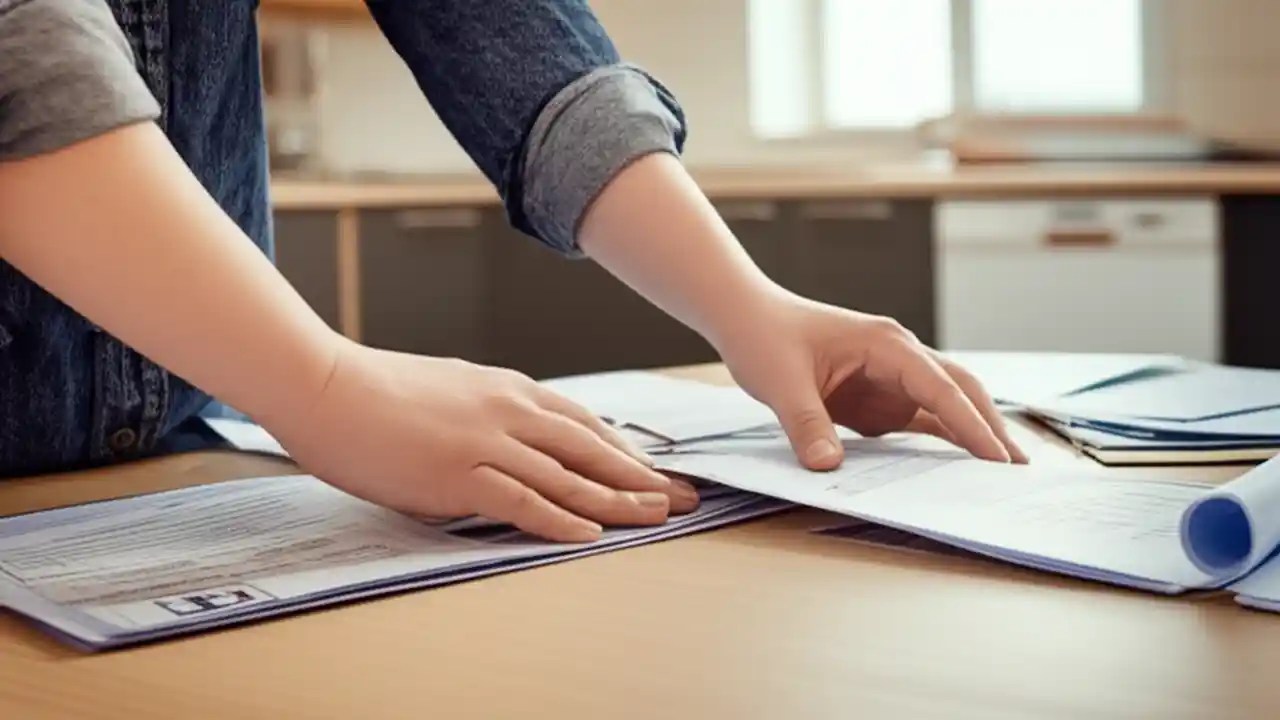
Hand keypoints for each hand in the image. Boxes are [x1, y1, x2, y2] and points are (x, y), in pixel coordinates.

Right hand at [267, 340, 699, 541]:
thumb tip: (518, 436)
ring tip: (657, 518)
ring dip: (617, 501)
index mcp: (507, 389)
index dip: (625, 449)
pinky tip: (589, 534)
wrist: (325, 385)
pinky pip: (520, 500)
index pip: (582, 422)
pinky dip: (559, 518)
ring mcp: (485, 441)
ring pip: (568, 475)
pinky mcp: (457, 473)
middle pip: (590, 447)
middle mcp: (508, 411)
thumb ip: (491, 411)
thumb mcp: (452, 389)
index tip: (657, 470)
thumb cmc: (378, 391)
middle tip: (685, 497)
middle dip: (642, 476)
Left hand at [711, 291, 1027, 469]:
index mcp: (886, 344)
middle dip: (990, 428)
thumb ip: (806, 424)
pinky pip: (919, 421)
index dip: (970, 424)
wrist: (747, 318)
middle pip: (961, 391)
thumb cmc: (765, 337)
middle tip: (1020, 470)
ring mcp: (892, 377)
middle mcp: (899, 357)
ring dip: (973, 437)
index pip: (942, 387)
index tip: (996, 458)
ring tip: (1003, 477)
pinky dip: (942, 443)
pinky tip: (958, 472)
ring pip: (946, 407)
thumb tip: (827, 467)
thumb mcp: (780, 383)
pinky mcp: (879, 397)